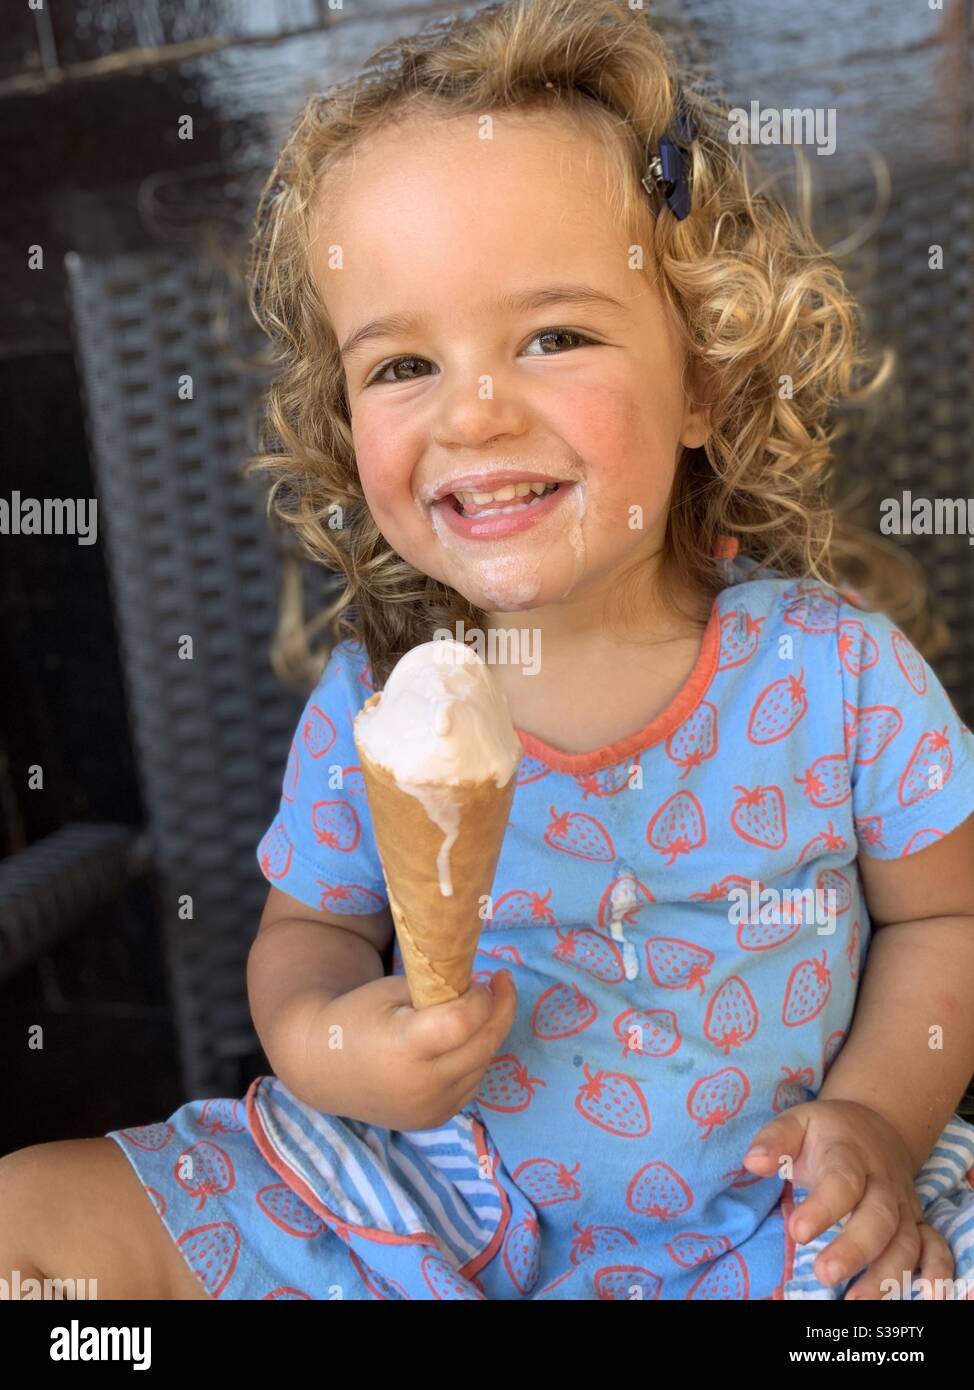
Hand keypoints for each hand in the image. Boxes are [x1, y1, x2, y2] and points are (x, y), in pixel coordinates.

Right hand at [290, 969, 517, 1130]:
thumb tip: (482, 988)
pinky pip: (471, 1082)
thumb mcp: (393, 991)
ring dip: (488, 1034)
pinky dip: (474, 1058)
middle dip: (501, 1010)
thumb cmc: (357, 1017)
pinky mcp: (435, 1119)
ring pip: (483, 1064)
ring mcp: (431, 1108)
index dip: (483, 998)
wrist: (323, 1068)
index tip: (487, 978)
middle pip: (484, 1045)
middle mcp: (422, 1085)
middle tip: (502, 983)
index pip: (463, 1023)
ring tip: (477, 1010)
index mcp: (404, 1047)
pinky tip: (462, 1040)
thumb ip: (438, 991)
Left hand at [742, 1099, 953, 1298]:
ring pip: (904, 1240)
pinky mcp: (916, 1222)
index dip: (823, 1207)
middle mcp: (882, 1182)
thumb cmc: (826, 1131)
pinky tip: (930, 1295)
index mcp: (850, 1154)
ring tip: (857, 1300)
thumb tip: (753, 1162)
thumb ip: (774, 1140)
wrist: (873, 1124)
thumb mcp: (797, 1122)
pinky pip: (934, 1245)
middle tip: (825, 1273)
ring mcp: (903, 1204)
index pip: (842, 1180)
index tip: (797, 1231)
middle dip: (855, 1248)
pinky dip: (937, 1269)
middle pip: (878, 1217)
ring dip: (887, 1273)